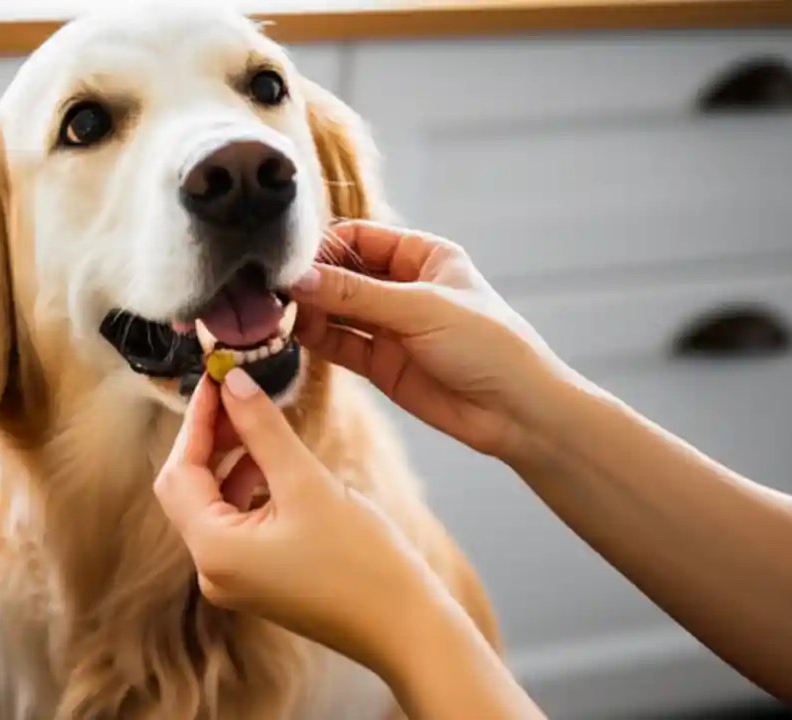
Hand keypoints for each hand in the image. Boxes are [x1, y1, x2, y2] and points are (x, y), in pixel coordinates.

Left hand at [153, 370, 429, 673]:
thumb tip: (232, 383)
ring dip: (230, 460)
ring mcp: (234, 579)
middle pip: (188, 488)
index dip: (195, 421)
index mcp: (213, 550)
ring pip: (213, 503)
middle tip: (235, 394)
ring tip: (258, 421)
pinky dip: (248, 487)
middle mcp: (212, 570)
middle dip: (209, 439)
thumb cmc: (362, 564)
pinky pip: (237, 522)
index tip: (215, 379)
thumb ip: (264, 429)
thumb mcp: (308, 483)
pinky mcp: (258, 580)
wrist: (406, 629)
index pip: (178, 472)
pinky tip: (275, 462)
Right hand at [291, 221, 571, 461]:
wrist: (517, 413)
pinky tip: (293, 334)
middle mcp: (403, 287)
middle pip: (343, 274)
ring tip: (276, 313)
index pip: (360, 238)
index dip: (325, 247)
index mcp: (424, 256)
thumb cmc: (489, 346)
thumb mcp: (420, 309)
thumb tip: (300, 278)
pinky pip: (340, 344)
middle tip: (273, 289)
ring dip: (309, 311)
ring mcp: (391, 327)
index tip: (291, 261)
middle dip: (311, 281)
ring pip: (336, 311)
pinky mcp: (381, 364)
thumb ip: (356, 294)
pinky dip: (316, 339)